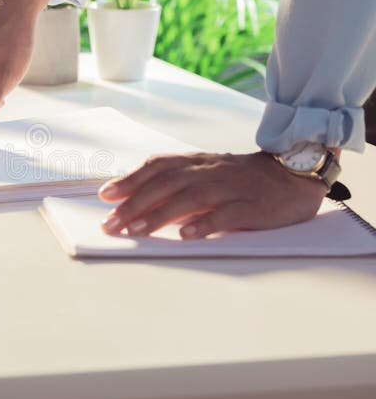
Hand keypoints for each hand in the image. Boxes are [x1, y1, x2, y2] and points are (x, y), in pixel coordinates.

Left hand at [98, 152, 327, 238]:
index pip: (157, 166)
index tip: (105, 195)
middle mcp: (211, 171)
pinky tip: (186, 236)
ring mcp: (232, 187)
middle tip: (111, 223)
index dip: (130, 179)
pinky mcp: (254, 206)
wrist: (294, 174)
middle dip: (135, 203)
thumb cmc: (242, 179)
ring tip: (136, 230)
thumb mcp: (207, 174)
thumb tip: (136, 203)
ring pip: (191, 198)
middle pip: (167, 183)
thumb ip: (176, 186)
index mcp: (197, 163)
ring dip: (160, 215)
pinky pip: (227, 214)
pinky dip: (205, 224)